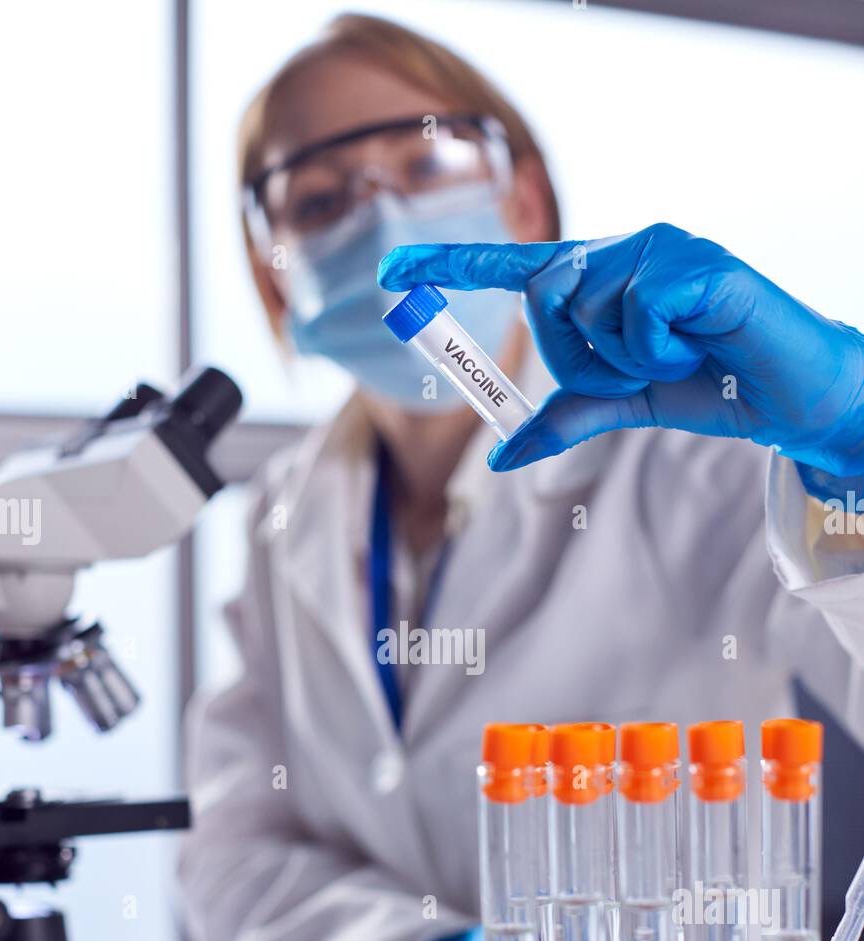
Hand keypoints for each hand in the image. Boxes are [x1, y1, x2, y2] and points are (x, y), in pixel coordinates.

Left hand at [379, 224, 863, 474]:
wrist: (787, 395)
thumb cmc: (710, 387)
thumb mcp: (623, 405)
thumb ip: (563, 416)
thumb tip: (496, 455)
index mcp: (599, 280)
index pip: (514, 264)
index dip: (449, 264)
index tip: (390, 271)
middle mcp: (621, 250)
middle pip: (543, 296)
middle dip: (576, 356)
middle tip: (636, 374)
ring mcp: (657, 247)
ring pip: (584, 304)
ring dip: (624, 359)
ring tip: (676, 360)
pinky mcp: (692, 259)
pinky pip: (635, 311)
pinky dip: (658, 350)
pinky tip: (696, 347)